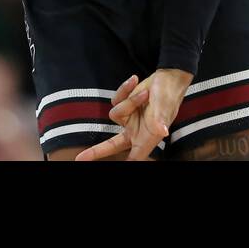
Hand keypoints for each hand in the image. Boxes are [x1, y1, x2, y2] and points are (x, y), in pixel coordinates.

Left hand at [76, 68, 192, 160]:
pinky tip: (135, 81)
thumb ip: (160, 119)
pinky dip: (125, 90)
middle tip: (79, 159)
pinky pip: (115, 100)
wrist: (167, 78)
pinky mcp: (124, 106)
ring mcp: (129, 119)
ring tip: (145, 93)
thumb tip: (162, 131)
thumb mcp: (165, 106)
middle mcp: (136, 131)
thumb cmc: (169, 96)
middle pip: (112, 146)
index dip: (125, 164)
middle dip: (96, 152)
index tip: (111, 168)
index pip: (133, 158)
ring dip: (129, 101)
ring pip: (116, 113)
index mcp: (147, 138)